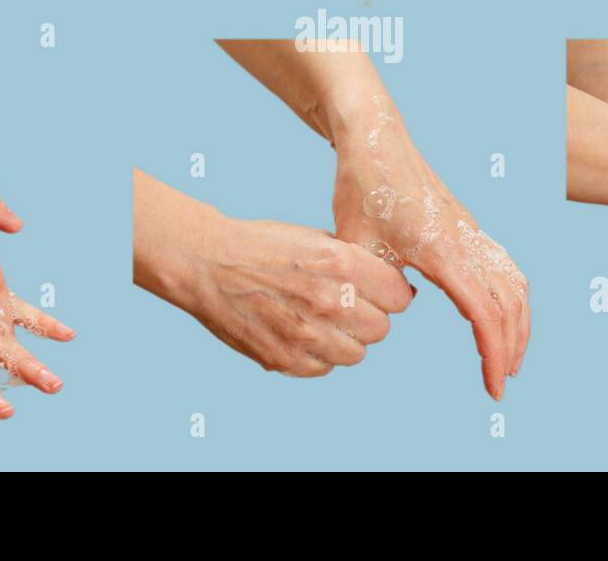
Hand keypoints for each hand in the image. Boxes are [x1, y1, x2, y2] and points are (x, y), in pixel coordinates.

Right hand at [147, 209, 413, 376]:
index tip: (378, 292)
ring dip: (345, 339)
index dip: (389, 293)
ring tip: (322, 320)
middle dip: (369, 316)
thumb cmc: (262, 247)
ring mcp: (308, 334)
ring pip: (356, 353)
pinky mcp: (286, 359)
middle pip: (381, 328)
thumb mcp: (316, 238)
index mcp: (341, 263)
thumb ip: (355, 263)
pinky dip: (318, 355)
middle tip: (347, 305)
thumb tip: (389, 284)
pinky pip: (324, 368)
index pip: (399, 296)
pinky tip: (301, 333)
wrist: (208, 264)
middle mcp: (330, 301)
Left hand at [331, 95, 527, 399]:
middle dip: (513, 347)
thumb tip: (384, 317)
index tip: (494, 388)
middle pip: (511, 303)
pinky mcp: (467, 225)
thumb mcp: (355, 246)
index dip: (495, 356)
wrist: (374, 138)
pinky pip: (503, 265)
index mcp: (443, 251)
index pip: (485, 314)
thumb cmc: (361, 188)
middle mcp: (467, 241)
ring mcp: (471, 231)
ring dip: (517, 323)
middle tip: (502, 383)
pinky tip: (497, 314)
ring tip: (507, 357)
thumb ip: (370, 288)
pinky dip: (509, 296)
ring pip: (514, 283)